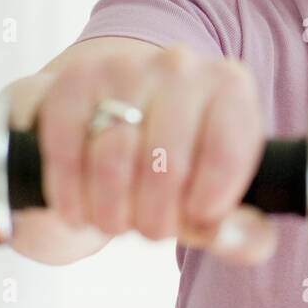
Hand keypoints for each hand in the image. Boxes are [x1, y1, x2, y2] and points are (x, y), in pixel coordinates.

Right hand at [9, 44, 277, 264]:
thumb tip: (238, 239)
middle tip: (151, 230)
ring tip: (115, 222)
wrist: (116, 115)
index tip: (197, 219)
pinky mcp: (73, 81)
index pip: (226, 152)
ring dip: (111, 213)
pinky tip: (80, 211)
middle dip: (155, 219)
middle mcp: (180, 67)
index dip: (208, 204)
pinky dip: (70, 195)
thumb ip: (240, 230)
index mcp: (229, 87)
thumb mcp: (217, 193)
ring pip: (114, 163)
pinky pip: (66, 152)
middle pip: (167, 166)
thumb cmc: (179, 162)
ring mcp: (124, 68)